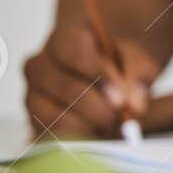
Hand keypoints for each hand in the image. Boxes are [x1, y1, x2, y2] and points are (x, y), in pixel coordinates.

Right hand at [24, 20, 157, 137]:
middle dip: (95, 106)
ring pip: (50, 114)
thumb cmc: (122, 61)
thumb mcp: (139, 59)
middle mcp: (41, 63)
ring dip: (85, 125)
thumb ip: (139, 75)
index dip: (96, 76)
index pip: (72, 51)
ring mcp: (33, 92)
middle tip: (120, 116)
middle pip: (62, 85)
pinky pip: (47, 134)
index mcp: (66, 34)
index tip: (120, 98)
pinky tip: (97, 133)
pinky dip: (75, 138)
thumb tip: (134, 106)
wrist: (109, 73)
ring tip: (110, 123)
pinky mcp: (34, 118)